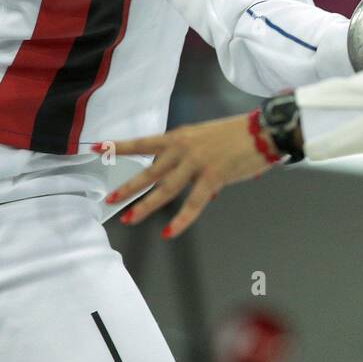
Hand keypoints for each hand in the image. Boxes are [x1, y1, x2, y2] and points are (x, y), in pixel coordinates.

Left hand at [97, 112, 274, 238]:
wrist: (264, 130)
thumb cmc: (240, 134)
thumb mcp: (208, 138)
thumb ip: (196, 160)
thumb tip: (199, 190)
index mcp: (181, 136)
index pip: (145, 142)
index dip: (121, 146)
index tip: (99, 147)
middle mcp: (184, 149)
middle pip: (150, 171)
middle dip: (128, 187)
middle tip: (110, 199)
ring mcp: (197, 163)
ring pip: (165, 189)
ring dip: (146, 205)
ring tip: (129, 219)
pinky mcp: (213, 177)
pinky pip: (193, 203)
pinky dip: (181, 219)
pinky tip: (169, 231)